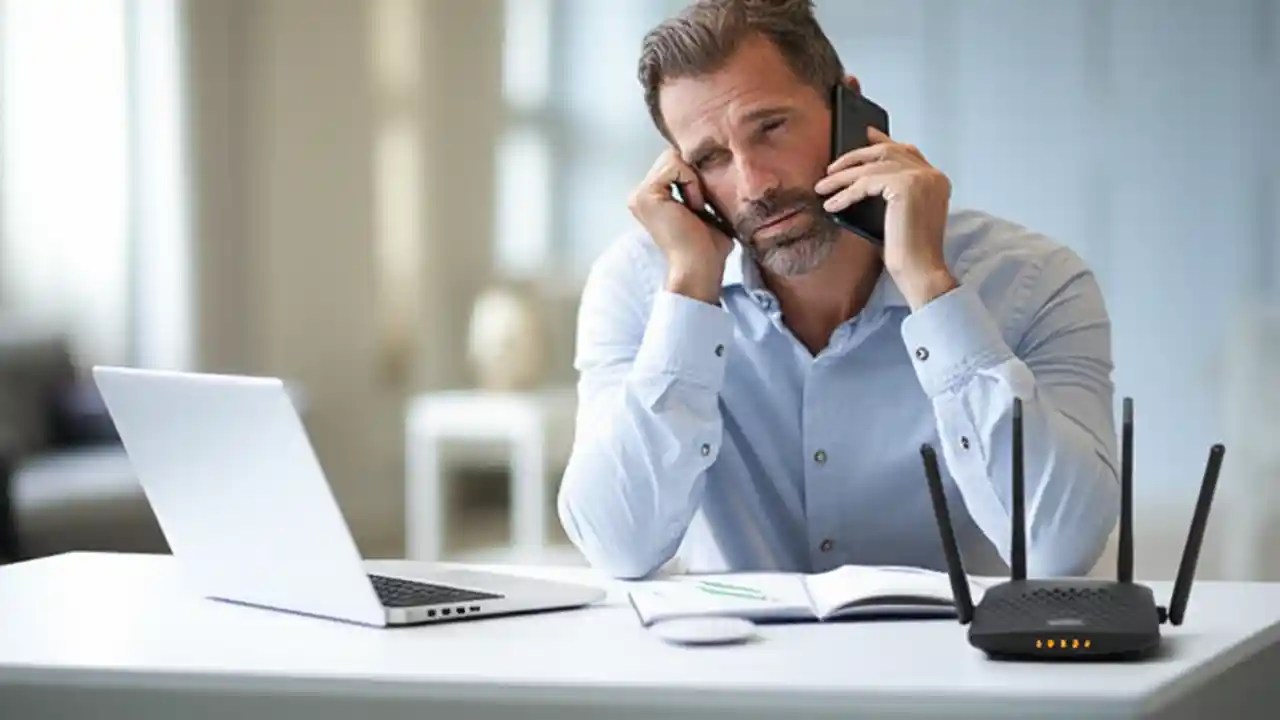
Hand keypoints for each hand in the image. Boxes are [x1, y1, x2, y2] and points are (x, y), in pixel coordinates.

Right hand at [628, 148, 733, 304]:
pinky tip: (694, 206)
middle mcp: (640, 195)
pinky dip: (691, 182)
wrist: (701, 267)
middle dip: (693, 175)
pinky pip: (674, 164)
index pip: (674, 163)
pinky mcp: (645, 195)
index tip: (704, 203)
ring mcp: (639, 194)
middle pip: (672, 156)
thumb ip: (700, 185)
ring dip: (693, 180)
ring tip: (697, 207)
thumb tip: (715, 162)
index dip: (695, 174)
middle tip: (701, 206)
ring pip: (673, 157)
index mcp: (652, 198)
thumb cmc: (708, 246)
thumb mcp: (705, 208)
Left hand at [814, 127, 955, 309]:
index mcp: (935, 179)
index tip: (865, 135)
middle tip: (833, 164)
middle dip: (856, 156)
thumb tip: (860, 179)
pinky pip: (866, 183)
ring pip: (872, 166)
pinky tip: (832, 203)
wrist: (920, 271)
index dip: (883, 141)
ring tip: (823, 186)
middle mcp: (932, 174)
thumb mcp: (900, 214)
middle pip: (888, 151)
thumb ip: (890, 192)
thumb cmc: (909, 252)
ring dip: (843, 176)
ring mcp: (921, 177)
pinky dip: (845, 193)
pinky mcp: (906, 186)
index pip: (907, 151)